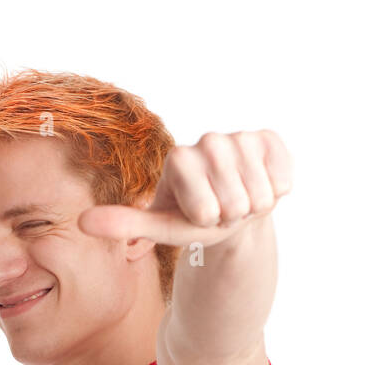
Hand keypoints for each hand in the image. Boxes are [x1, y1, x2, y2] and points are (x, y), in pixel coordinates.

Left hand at [77, 129, 292, 248]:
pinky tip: (261, 185)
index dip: (208, 221)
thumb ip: (124, 223)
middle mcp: (208, 141)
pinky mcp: (269, 139)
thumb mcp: (161, 227)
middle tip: (223, 211)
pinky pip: (282, 179)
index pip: (204, 208)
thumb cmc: (192, 219)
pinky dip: (276, 192)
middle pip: (234, 202)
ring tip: (240, 201)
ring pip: (260, 194)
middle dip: (231, 218)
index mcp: (179, 159)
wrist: (233, 210)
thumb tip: (82, 222)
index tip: (200, 216)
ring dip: (254, 208)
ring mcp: (240, 137)